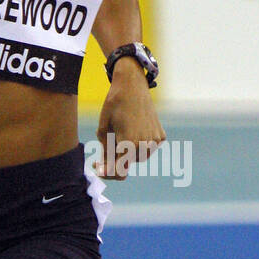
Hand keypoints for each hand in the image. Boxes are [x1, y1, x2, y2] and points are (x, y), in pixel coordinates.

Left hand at [94, 58, 165, 178]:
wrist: (132, 85)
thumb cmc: (114, 105)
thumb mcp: (103, 130)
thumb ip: (105, 152)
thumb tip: (105, 170)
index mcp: (128, 144)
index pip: (118, 171)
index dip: (106, 172)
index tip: (97, 167)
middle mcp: (145, 145)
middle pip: (127, 163)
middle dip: (116, 159)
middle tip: (104, 150)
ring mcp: (155, 141)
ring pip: (139, 157)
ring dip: (129, 151)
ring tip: (121, 134)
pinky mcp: (161, 136)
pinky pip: (149, 147)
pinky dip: (140, 143)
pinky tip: (134, 129)